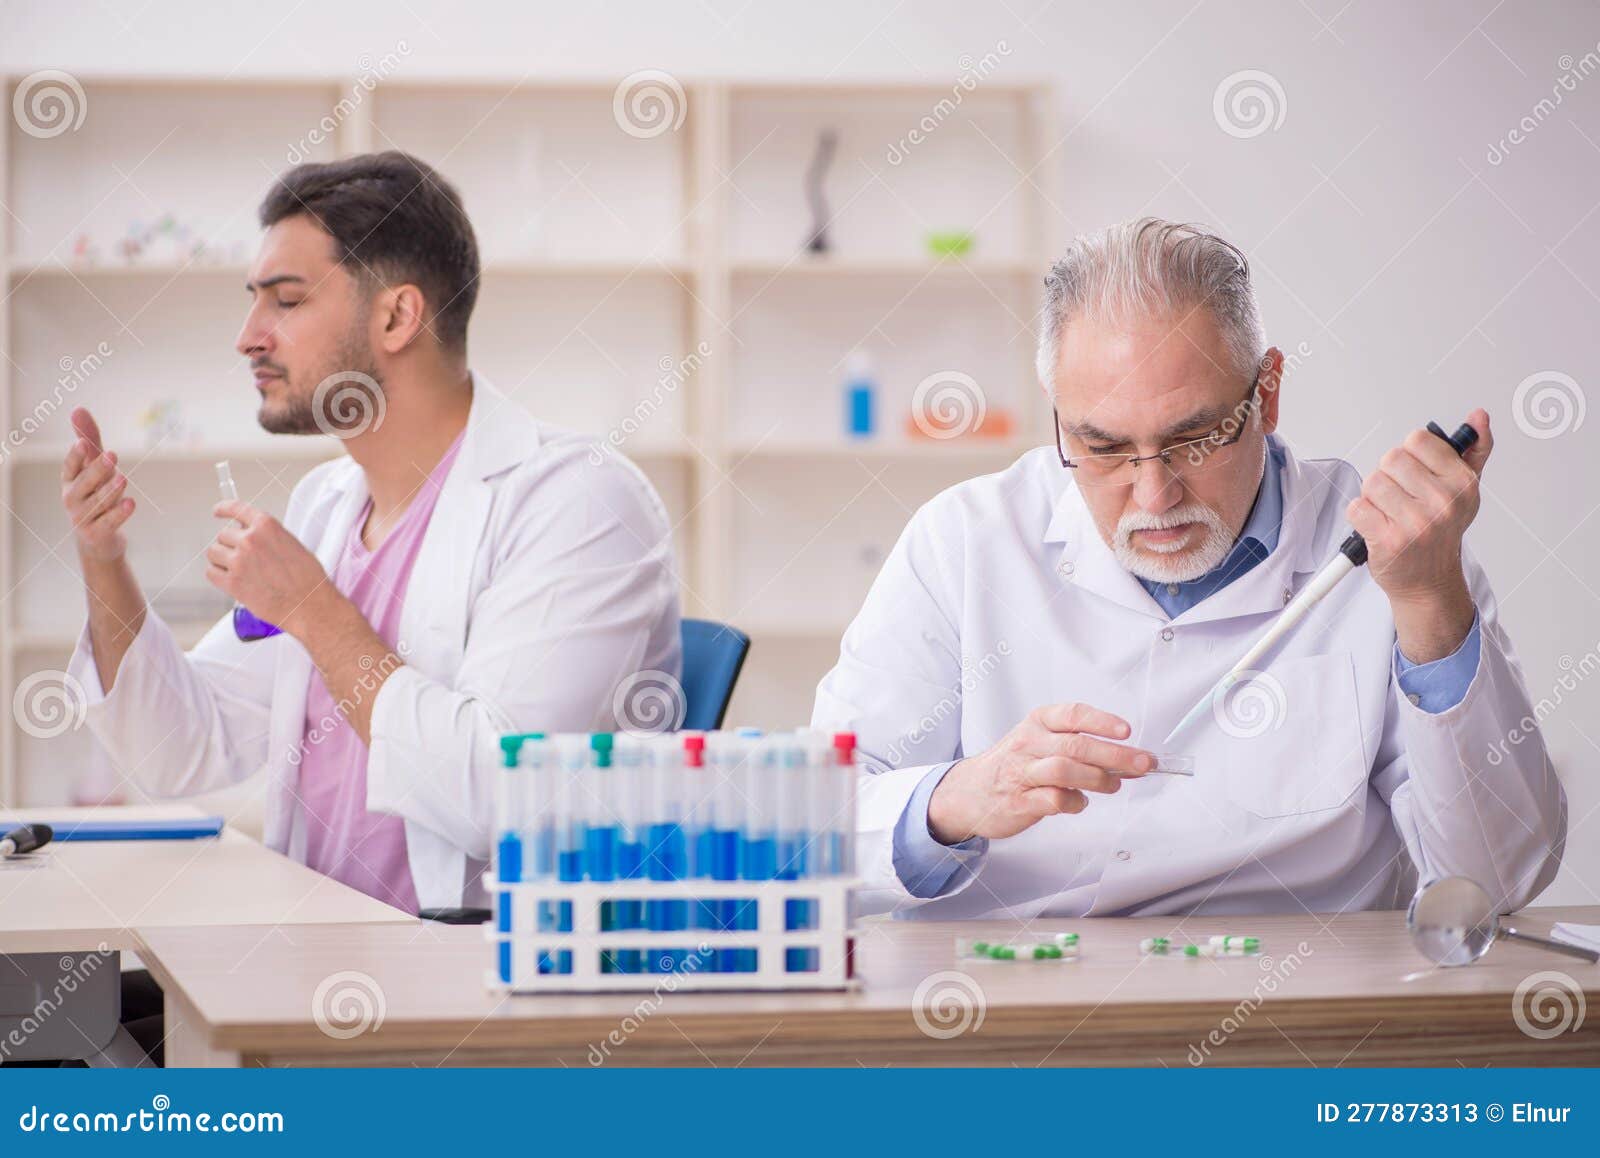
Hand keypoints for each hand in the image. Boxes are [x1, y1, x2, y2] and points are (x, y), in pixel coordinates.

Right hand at [61, 408, 136, 562]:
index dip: (76, 456)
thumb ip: (90, 439)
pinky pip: (108, 522)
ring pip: (98, 502)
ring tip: (123, 479)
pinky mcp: (96, 534)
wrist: (97, 539)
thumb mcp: (94, 466)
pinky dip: (119, 514)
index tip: (84, 442)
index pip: (70, 466)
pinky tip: (131, 503)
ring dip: (110, 491)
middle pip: (85, 483)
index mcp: (70, 480)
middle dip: (98, 469)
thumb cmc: (95, 493)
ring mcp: (82, 518)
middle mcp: (72, 498)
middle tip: (112, 455)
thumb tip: (77, 408)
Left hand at [206, 499, 332, 636]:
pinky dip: (218, 576)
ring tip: (238, 570)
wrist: (309, 604)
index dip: (224, 509)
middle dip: (230, 545)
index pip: (236, 509)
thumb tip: (250, 535)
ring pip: (213, 553)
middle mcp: (250, 540)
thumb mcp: (292, 544)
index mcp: (267, 526)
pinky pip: (211, 573)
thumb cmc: (307, 578)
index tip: (217, 511)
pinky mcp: (232, 582)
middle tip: (243, 558)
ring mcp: (239, 561)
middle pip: (223, 535)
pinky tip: (232, 580)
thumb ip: (268, 536)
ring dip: (221, 560)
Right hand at [926, 703, 1152, 843]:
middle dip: (1114, 755)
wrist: (970, 792)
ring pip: (1064, 770)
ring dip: (1097, 778)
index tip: (1126, 731)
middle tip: (1142, 763)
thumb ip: (1082, 749)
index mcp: (1037, 723)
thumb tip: (1129, 759)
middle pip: (1076, 745)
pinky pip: (1053, 800)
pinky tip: (1079, 802)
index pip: (1072, 714)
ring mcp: (1022, 773)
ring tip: (1114, 784)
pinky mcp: (1019, 801)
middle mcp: (1029, 744)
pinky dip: (1074, 802)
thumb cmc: (1015, 765)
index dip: (1101, 721)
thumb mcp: (1042, 743)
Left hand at [1346, 409, 1491, 661]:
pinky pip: (1357, 507)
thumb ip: (1473, 450)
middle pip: (1390, 459)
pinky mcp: (1389, 541)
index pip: (1417, 440)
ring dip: (1373, 498)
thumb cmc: (1442, 532)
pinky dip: (1360, 516)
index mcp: (1462, 483)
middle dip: (1389, 477)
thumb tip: (1479, 416)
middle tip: (1401, 499)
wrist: (1429, 582)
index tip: (1416, 476)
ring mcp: (1417, 523)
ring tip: (1390, 515)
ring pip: (1371, 482)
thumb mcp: (1465, 490)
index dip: (1409, 456)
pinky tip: (1377, 527)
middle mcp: (1443, 502)